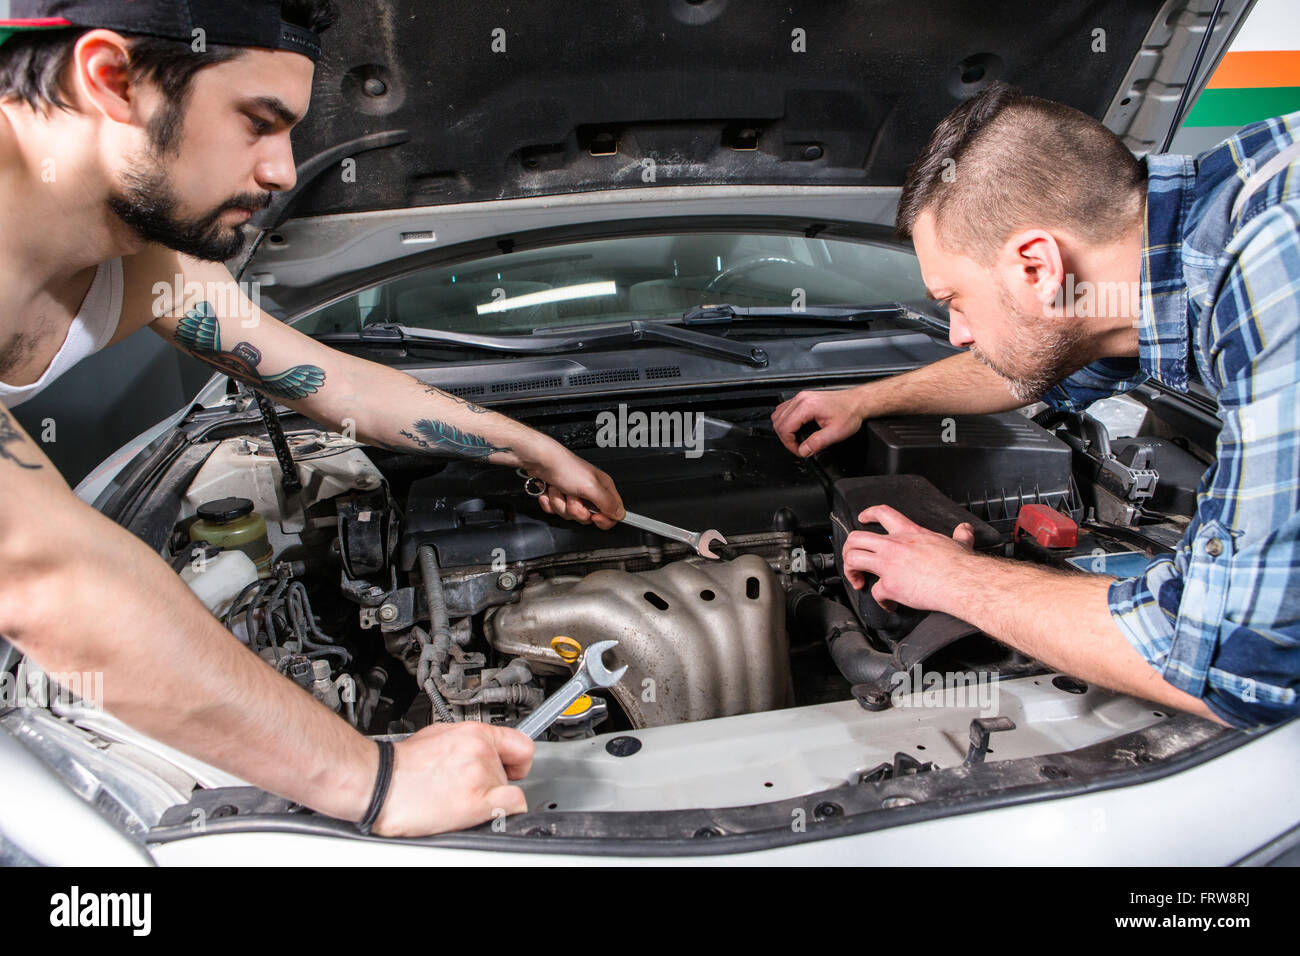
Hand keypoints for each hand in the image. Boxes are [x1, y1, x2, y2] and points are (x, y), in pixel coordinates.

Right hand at [373, 721, 533, 836]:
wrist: (379, 782)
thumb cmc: (402, 764)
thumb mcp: (438, 736)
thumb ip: (467, 742)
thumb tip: (481, 749)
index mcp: (473, 733)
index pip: (521, 743)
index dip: (518, 760)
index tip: (513, 768)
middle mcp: (481, 751)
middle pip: (511, 771)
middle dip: (495, 781)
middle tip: (469, 787)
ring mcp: (480, 775)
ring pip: (508, 790)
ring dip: (490, 798)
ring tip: (459, 798)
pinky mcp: (476, 801)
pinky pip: (513, 805)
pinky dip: (506, 812)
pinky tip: (485, 812)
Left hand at [526, 441, 624, 529]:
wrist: (540, 461)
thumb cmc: (565, 467)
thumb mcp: (591, 487)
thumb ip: (608, 503)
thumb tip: (620, 514)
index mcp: (603, 488)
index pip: (613, 513)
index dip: (604, 519)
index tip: (595, 516)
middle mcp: (590, 493)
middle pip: (588, 518)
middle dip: (576, 510)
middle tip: (574, 496)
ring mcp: (574, 496)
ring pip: (570, 515)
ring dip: (561, 504)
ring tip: (561, 489)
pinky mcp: (560, 498)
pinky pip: (556, 511)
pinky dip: (551, 502)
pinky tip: (550, 492)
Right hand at [771, 387, 865, 456]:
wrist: (857, 402)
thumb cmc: (849, 413)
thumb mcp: (836, 432)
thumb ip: (817, 443)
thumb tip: (803, 450)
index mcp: (807, 406)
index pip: (784, 428)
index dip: (790, 444)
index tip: (800, 450)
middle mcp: (801, 399)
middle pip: (778, 422)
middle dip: (786, 438)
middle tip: (799, 447)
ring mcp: (801, 397)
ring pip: (778, 415)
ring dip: (784, 430)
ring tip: (797, 438)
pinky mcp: (802, 398)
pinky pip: (784, 409)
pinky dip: (786, 421)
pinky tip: (796, 428)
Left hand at [841, 505, 976, 613]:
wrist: (962, 581)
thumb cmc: (961, 564)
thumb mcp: (959, 542)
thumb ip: (960, 535)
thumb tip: (965, 530)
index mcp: (910, 533)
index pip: (883, 513)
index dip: (868, 514)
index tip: (862, 519)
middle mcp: (894, 546)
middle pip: (856, 538)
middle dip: (848, 549)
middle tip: (852, 559)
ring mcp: (889, 565)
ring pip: (853, 559)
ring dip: (850, 571)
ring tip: (858, 580)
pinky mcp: (890, 585)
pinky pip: (874, 593)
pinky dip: (880, 601)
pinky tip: (888, 604)